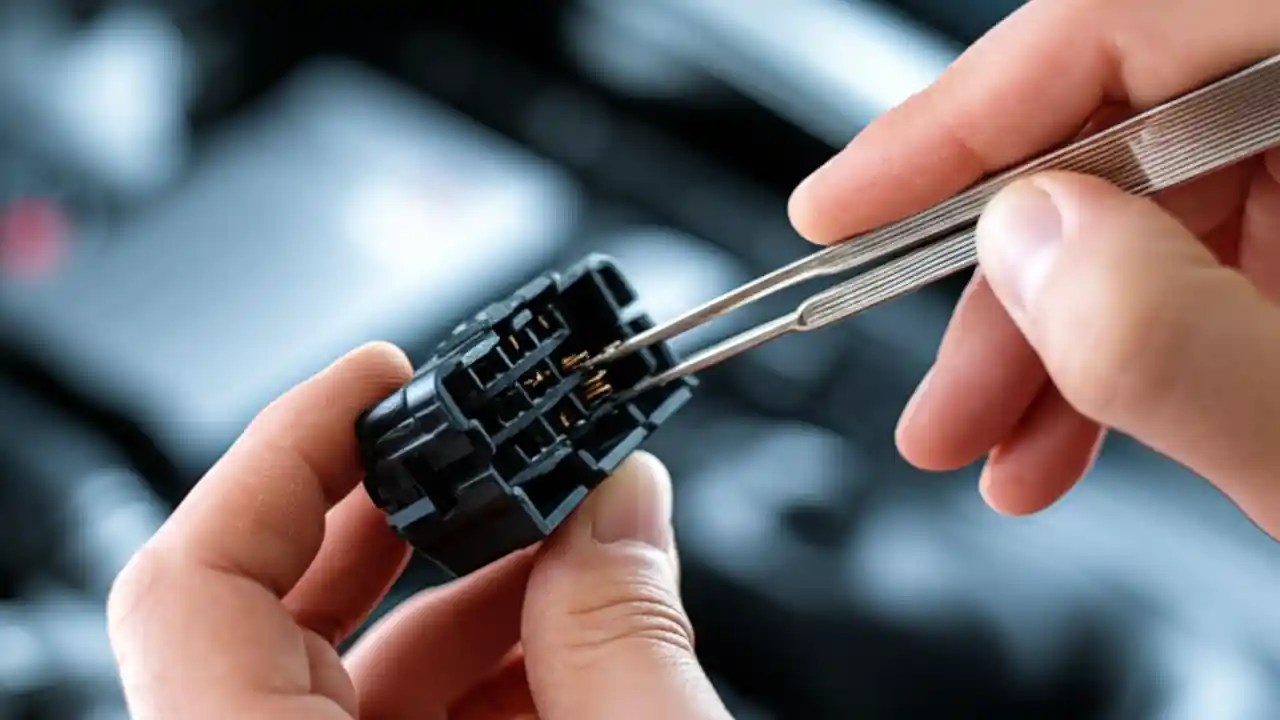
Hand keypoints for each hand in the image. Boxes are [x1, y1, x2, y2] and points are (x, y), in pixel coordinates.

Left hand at [107, 343, 729, 719]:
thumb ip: (625, 636)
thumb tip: (623, 508)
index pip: (190, 582)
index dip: (278, 448)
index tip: (370, 377)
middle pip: (272, 613)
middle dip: (401, 510)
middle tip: (483, 447)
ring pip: (347, 673)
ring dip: (472, 598)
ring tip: (577, 555)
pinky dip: (488, 672)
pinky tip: (576, 642)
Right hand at [789, 1, 1279, 533]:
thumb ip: (1172, 332)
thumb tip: (1026, 241)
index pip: (1114, 25)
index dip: (954, 117)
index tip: (842, 207)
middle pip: (1110, 135)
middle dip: (998, 283)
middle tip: (933, 386)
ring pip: (1135, 212)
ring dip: (1036, 341)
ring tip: (983, 444)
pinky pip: (1183, 263)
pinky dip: (1107, 355)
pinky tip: (1055, 437)